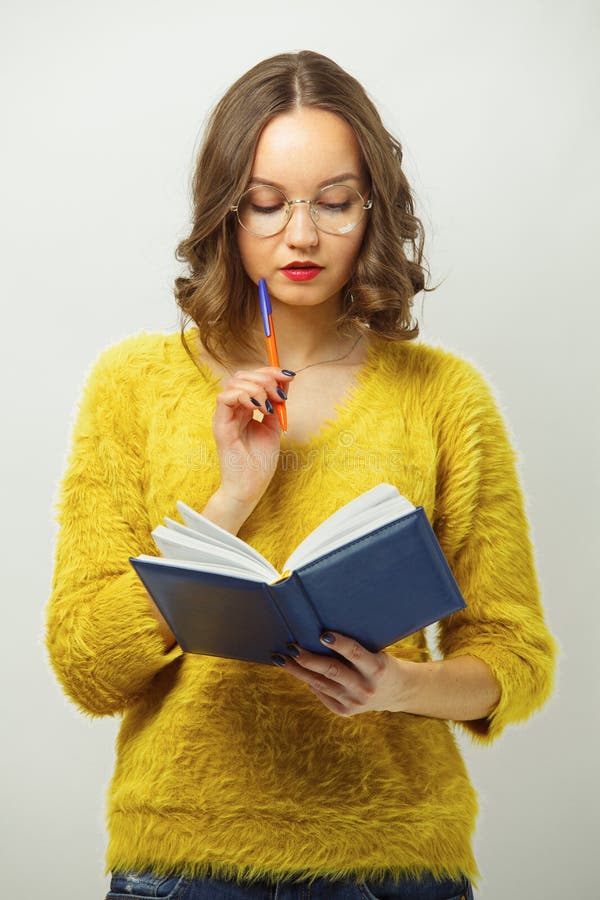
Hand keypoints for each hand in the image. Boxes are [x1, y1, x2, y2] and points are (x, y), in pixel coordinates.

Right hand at [212, 366, 294, 504]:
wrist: (250, 486)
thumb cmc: (260, 462)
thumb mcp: (274, 426)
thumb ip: (277, 403)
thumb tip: (285, 381)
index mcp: (244, 408)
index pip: (252, 378)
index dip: (270, 372)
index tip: (289, 376)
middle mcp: (233, 409)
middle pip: (243, 376)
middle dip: (265, 378)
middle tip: (280, 395)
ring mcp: (225, 415)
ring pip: (234, 383)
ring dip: (257, 388)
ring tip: (269, 406)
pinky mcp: (220, 424)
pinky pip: (225, 398)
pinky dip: (244, 396)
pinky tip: (259, 408)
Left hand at [271, 631, 408, 716]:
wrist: (398, 692)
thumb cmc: (382, 662)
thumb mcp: (376, 652)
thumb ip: (355, 647)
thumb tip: (320, 632)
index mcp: (376, 668)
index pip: (354, 653)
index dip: (339, 643)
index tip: (322, 634)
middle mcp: (365, 688)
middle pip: (331, 671)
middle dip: (308, 658)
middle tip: (290, 647)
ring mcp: (355, 703)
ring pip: (321, 684)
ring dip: (299, 671)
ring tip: (282, 659)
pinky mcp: (346, 712)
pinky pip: (322, 695)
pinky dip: (310, 683)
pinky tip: (298, 672)